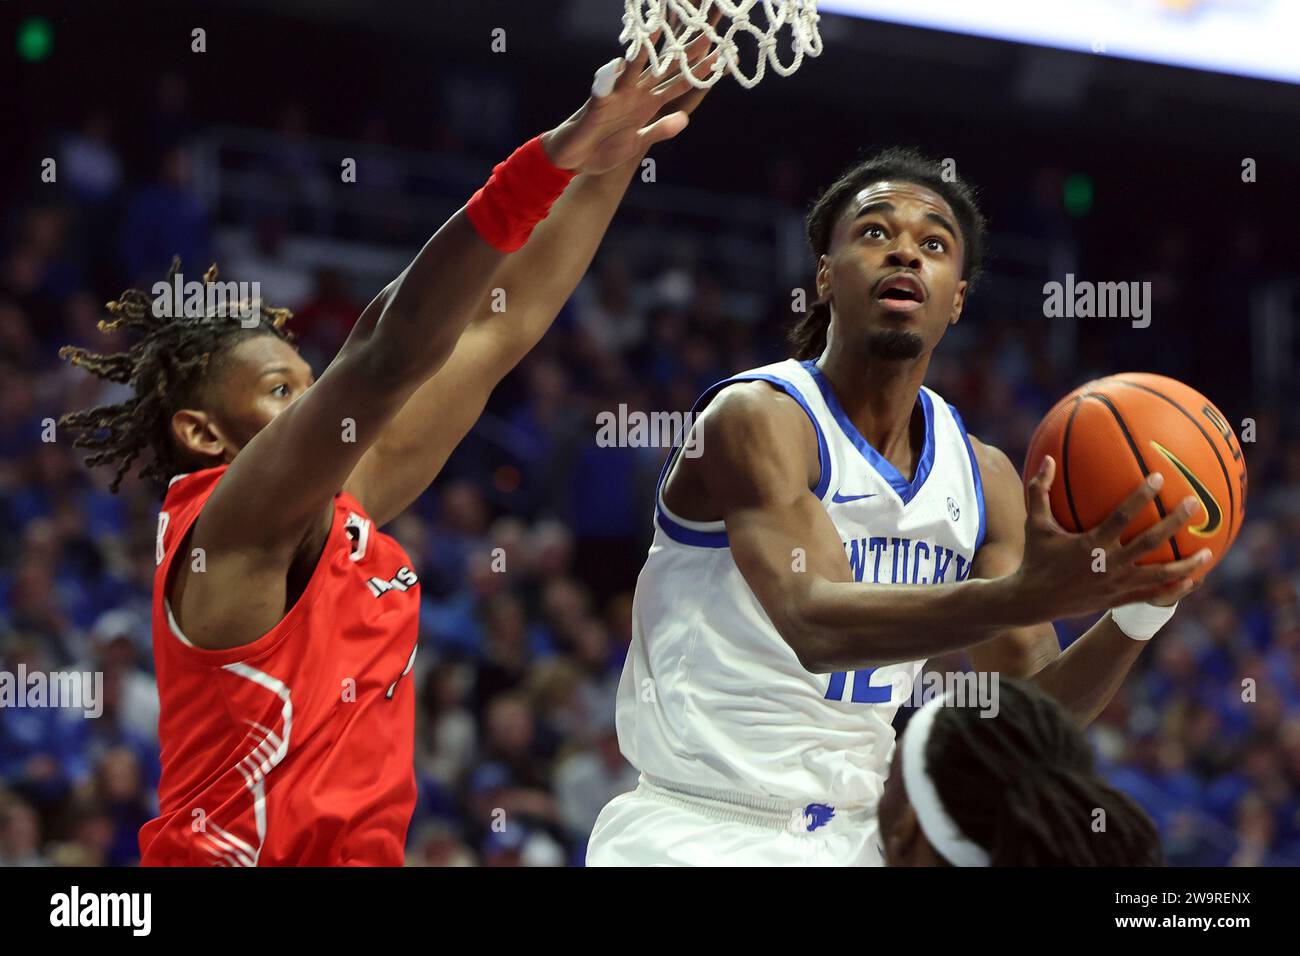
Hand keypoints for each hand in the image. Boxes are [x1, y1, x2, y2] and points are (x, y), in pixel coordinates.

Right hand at [540, 27, 720, 173]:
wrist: (574, 158)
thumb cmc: (604, 148)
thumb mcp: (639, 142)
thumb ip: (661, 129)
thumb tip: (685, 118)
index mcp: (650, 103)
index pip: (682, 83)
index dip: (703, 71)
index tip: (725, 57)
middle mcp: (637, 92)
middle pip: (666, 67)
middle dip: (686, 50)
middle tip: (707, 28)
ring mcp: (618, 95)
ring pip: (637, 67)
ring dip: (648, 51)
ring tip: (662, 30)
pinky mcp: (598, 103)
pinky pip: (605, 87)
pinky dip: (612, 77)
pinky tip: (621, 63)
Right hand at [1011, 455, 1210, 620]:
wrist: (1033, 601)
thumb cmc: (1035, 557)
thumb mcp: (1035, 523)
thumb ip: (1040, 490)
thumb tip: (1047, 459)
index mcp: (1090, 543)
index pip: (1121, 517)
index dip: (1141, 497)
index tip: (1158, 478)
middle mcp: (1108, 563)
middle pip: (1149, 542)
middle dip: (1174, 523)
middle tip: (1194, 505)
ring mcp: (1116, 584)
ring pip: (1158, 574)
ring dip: (1186, 564)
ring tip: (1208, 553)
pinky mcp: (1118, 600)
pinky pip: (1151, 594)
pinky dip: (1173, 589)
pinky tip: (1193, 581)